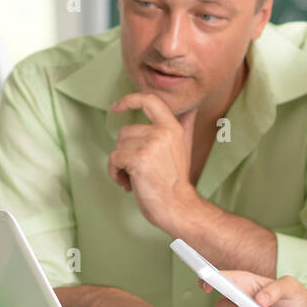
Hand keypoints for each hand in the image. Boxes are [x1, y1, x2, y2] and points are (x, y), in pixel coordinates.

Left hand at [107, 92, 198, 229]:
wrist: (177, 206)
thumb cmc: (175, 181)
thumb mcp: (184, 148)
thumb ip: (185, 126)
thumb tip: (192, 108)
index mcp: (172, 127)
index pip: (150, 101)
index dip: (130, 99)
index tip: (116, 106)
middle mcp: (162, 132)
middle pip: (125, 132)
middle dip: (125, 152)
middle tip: (137, 170)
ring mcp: (151, 145)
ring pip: (118, 147)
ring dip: (119, 165)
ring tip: (134, 178)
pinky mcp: (138, 159)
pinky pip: (114, 159)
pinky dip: (115, 173)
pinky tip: (126, 183)